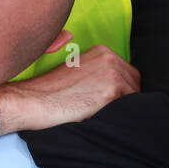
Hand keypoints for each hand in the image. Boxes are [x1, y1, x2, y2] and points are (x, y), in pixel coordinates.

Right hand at [0, 45, 139, 133]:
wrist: (34, 100)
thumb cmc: (51, 90)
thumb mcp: (77, 69)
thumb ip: (99, 71)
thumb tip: (120, 86)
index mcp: (103, 51)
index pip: (128, 72)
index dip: (122, 89)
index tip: (109, 100)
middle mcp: (111, 58)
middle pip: (135, 84)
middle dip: (125, 98)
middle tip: (106, 110)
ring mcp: (112, 75)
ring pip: (134, 97)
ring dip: (122, 108)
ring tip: (100, 114)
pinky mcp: (110, 94)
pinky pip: (127, 108)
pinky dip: (117, 115)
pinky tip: (99, 116)